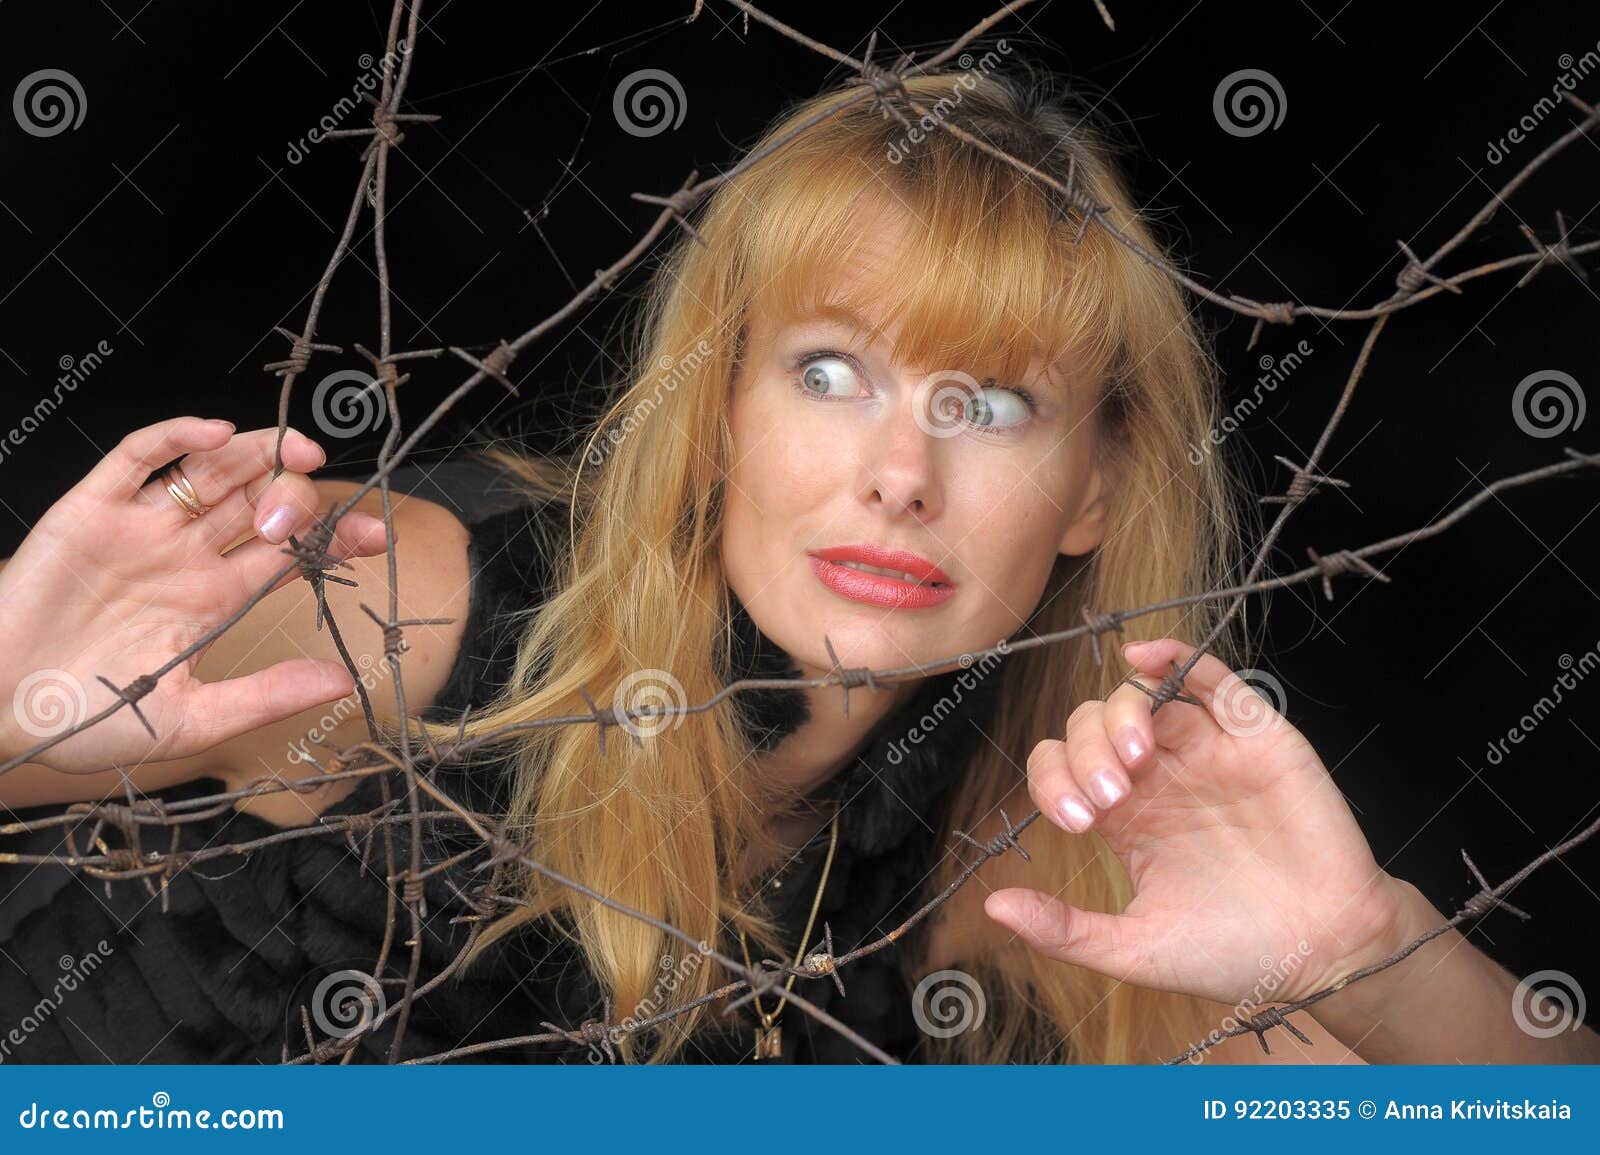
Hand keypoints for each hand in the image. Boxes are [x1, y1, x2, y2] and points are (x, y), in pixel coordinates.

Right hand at [0, 415, 387, 774]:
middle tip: (310, 508)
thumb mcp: (189, 720)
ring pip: (210, 471)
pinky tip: (214, 432)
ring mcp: (141, 528)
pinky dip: (176, 436)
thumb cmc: (83, 722)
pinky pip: (138, 457)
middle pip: (259, 503)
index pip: (291, 554)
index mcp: (214, 600)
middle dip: (296, 495)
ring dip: (254, 455)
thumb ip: (265, 697)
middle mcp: (186, 556)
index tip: (379, 534)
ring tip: (293, 451)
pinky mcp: (90, 510)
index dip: (336, 538)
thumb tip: (344, 682)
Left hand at [984, 637, 1412, 1009]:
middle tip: (1108, 801)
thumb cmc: (1231, 952)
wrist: (1323, 955)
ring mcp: (1206, 751)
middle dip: (1086, 753)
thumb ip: (1065, 929)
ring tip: (1134, 762)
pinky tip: (1146, 659)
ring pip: (1144, 697)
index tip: (1076, 822)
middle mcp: (1160, 776)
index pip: (1064, 767)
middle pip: (1094, 725)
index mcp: (1125, 816)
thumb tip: (993, 906)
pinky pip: (1210, 678)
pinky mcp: (1255, 737)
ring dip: (1122, 716)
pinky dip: (1176, 657)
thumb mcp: (1134, 948)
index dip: (1055, 780)